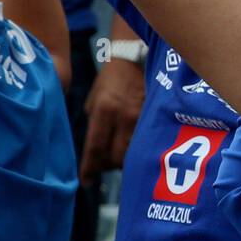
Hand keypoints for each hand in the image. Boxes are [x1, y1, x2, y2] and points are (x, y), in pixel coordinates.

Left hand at [80, 57, 145, 181]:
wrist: (135, 59)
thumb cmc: (110, 79)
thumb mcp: (94, 99)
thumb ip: (94, 124)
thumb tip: (95, 149)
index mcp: (104, 111)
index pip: (95, 148)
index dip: (90, 168)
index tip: (86, 181)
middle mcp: (123, 117)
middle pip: (116, 157)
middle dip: (108, 166)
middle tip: (103, 165)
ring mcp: (141, 118)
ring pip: (132, 153)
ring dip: (123, 159)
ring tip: (117, 156)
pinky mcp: (154, 118)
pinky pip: (144, 142)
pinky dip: (137, 149)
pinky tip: (132, 148)